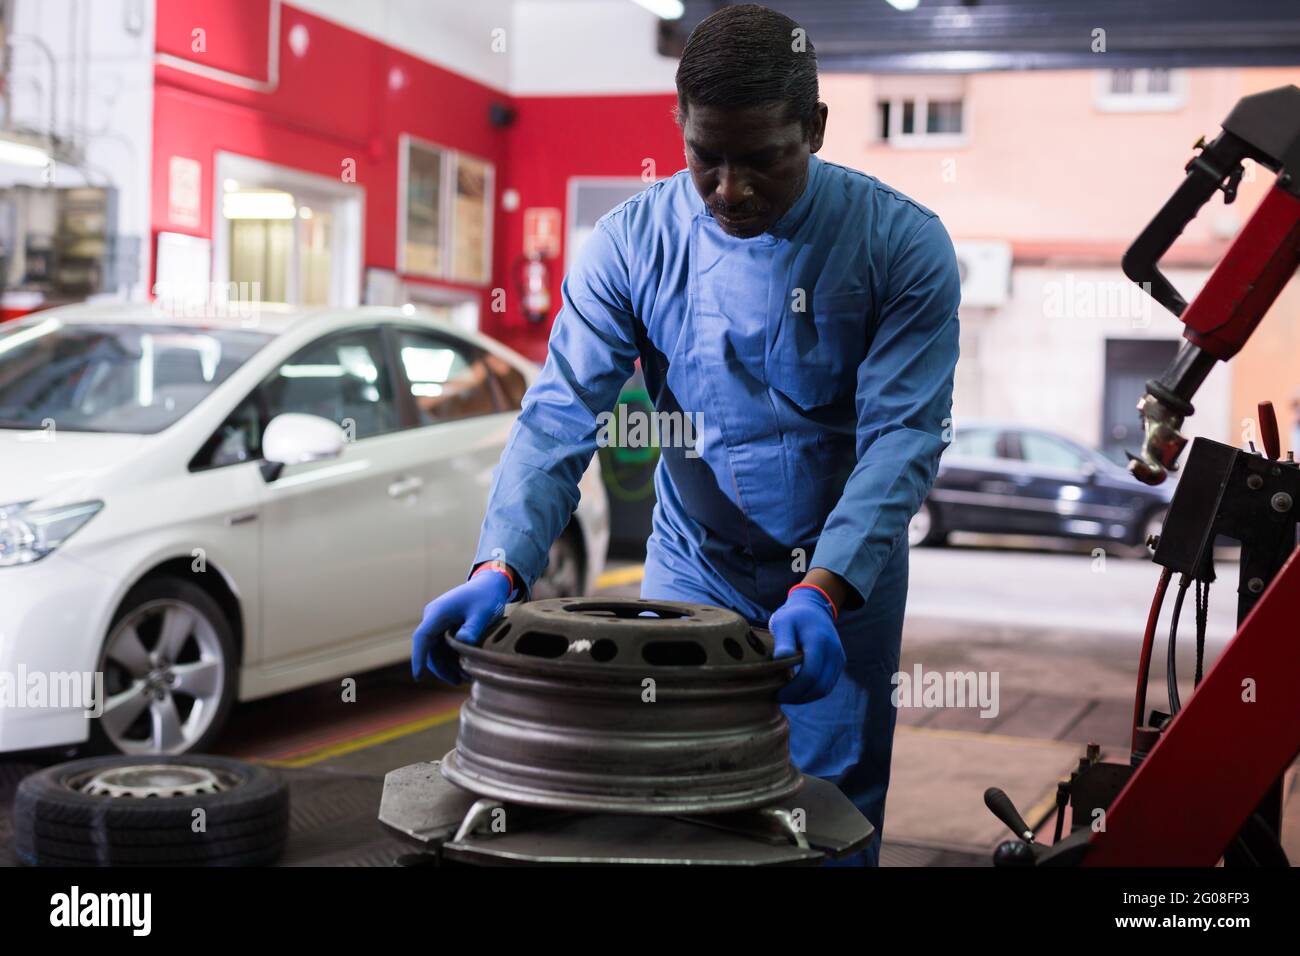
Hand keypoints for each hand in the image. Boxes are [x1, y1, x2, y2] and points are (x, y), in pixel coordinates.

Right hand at [411, 567, 511, 683]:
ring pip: (436, 650)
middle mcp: (433, 618)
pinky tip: (465, 667)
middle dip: (441, 668)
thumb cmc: (485, 596)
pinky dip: (452, 658)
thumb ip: (472, 629)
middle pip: (429, 649)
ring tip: (465, 677)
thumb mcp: (482, 613)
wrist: (489, 584)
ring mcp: (438, 622)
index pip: (422, 637)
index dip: (418, 658)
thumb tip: (462, 644)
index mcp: (437, 613)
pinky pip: (443, 646)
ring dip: (447, 665)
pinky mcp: (445, 627)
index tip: (418, 677)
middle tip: (459, 681)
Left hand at [769, 585, 844, 703]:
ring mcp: (839, 658)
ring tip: (788, 696)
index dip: (794, 690)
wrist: (814, 607)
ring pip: (825, 689)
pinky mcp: (839, 662)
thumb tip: (781, 660)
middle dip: (799, 697)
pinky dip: (813, 691)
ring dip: (806, 697)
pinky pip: (828, 684)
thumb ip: (783, 641)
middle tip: (780, 698)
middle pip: (819, 687)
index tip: (777, 694)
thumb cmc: (793, 616)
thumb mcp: (783, 622)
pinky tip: (798, 690)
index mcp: (819, 641)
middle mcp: (833, 651)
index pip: (810, 675)